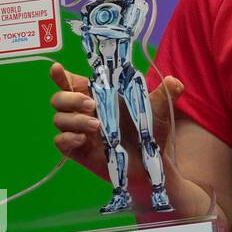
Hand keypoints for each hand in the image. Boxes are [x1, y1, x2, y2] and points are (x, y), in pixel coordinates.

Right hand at [49, 62, 184, 190]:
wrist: (152, 162)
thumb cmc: (150, 131)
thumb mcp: (158, 109)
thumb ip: (166, 93)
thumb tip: (175, 81)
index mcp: (97, 96)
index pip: (71, 82)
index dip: (60, 75)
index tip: (56, 69)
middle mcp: (84, 112)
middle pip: (59, 99)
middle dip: (70, 98)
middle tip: (92, 104)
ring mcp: (79, 131)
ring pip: (59, 119)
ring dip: (74, 119)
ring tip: (97, 125)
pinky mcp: (78, 151)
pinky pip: (60, 142)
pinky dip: (68, 138)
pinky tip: (83, 139)